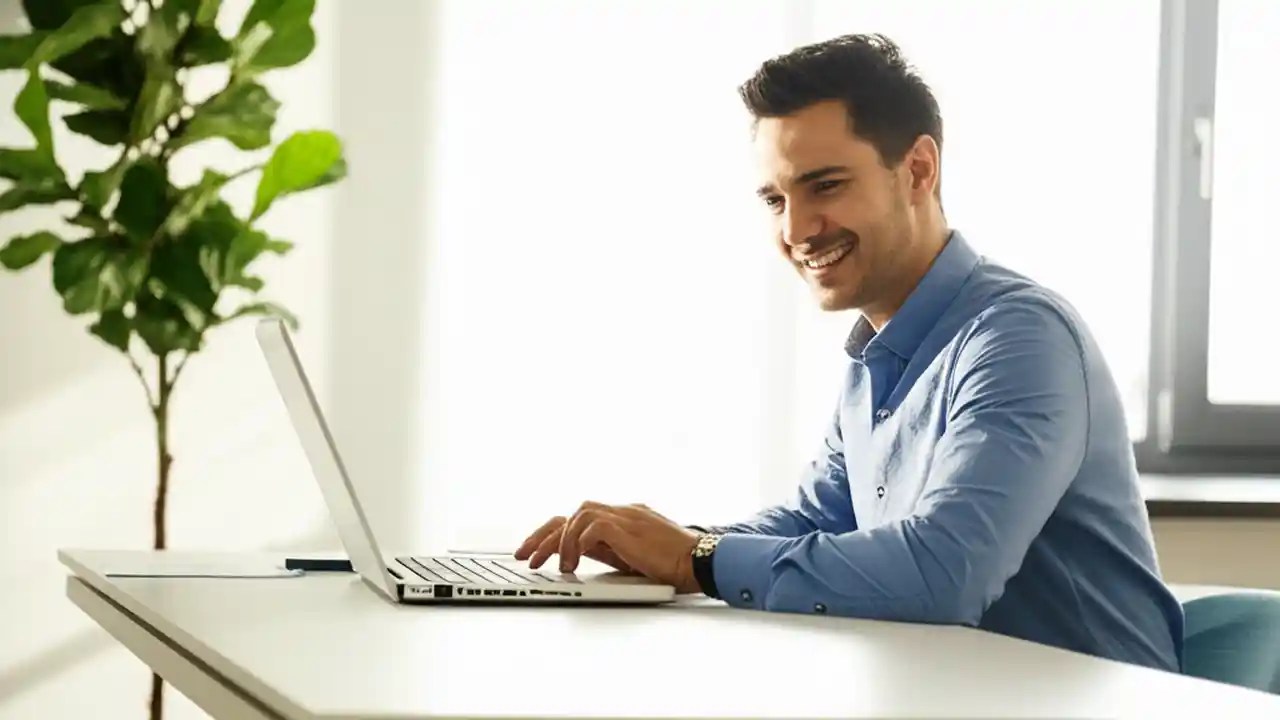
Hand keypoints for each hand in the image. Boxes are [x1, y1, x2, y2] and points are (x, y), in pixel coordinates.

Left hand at [513, 501, 701, 592]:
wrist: (701, 561)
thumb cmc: (673, 565)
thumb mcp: (634, 558)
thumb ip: (609, 552)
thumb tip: (578, 559)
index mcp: (622, 519)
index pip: (578, 517)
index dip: (551, 534)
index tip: (532, 554)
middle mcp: (622, 512)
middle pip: (571, 513)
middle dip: (543, 535)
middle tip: (523, 557)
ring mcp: (626, 516)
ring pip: (578, 514)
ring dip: (561, 541)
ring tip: (559, 566)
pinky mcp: (630, 526)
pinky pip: (593, 525)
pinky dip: (578, 542)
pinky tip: (576, 562)